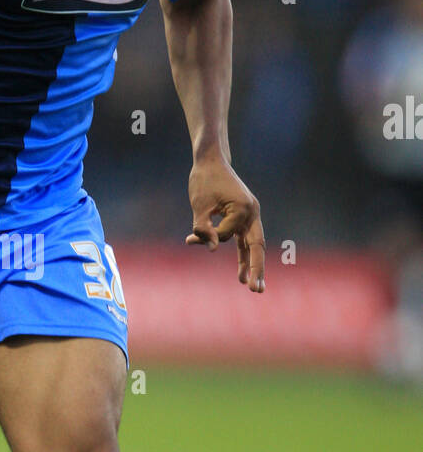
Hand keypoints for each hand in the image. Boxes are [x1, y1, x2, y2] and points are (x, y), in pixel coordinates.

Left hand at [186, 153, 264, 291]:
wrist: (210, 161)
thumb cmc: (204, 180)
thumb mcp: (199, 204)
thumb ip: (202, 227)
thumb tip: (209, 248)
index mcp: (244, 207)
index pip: (228, 233)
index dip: (211, 237)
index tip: (194, 235)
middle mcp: (252, 212)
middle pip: (257, 245)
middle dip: (256, 268)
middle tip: (255, 289)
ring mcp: (249, 216)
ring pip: (252, 245)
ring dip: (250, 265)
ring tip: (251, 287)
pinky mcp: (242, 218)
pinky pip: (243, 240)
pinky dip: (241, 255)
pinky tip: (241, 273)